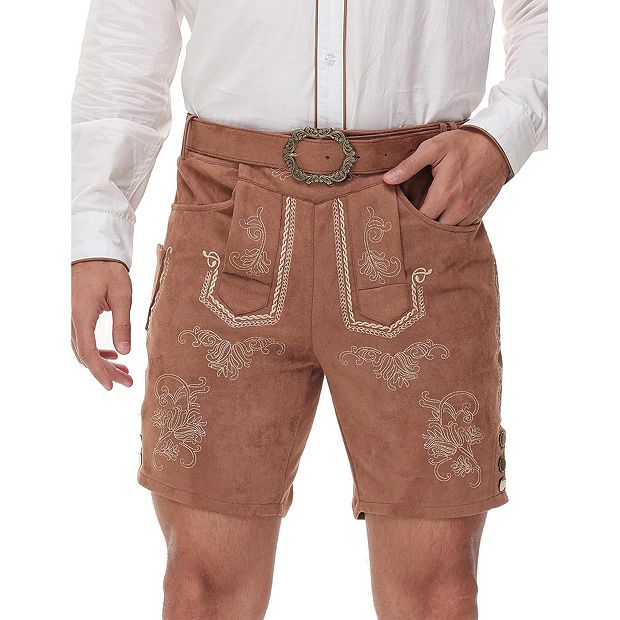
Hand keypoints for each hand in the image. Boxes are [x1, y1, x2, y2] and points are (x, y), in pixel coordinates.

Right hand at [71, 260, 133, 389]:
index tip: (111, 386)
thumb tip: (124, 352)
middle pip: (86, 354)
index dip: (99, 371)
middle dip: (106, 371)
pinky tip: (113, 354)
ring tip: (124, 372)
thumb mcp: (122, 296)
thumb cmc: (109, 270)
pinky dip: (98, 350)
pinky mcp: (79, 314)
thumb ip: (123, 324)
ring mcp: (74, 317)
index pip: (88, 352)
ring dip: (103, 362)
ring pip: (84, 348)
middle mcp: (73, 319)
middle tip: (127, 382)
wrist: (96, 251)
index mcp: (82, 316)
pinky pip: (84, 339)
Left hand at [383, 128, 511, 225]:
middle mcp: (457, 209)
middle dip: (421, 227)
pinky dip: (450, 227)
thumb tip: (388, 179)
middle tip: (410, 221)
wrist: (498, 144)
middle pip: (433, 231)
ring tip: (424, 221)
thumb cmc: (463, 144)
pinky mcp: (478, 214)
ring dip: (435, 229)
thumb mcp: (434, 148)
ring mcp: (469, 213)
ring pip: (447, 233)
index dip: (408, 220)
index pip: (420, 220)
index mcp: (443, 194)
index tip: (400, 215)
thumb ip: (409, 165)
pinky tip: (441, 218)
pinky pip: (461, 230)